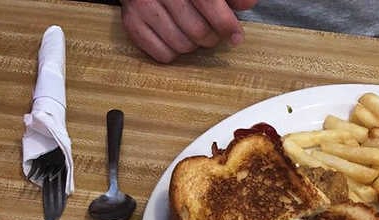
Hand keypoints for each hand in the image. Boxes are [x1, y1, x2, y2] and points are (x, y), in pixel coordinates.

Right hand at [121, 0, 258, 63]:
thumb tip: (248, 4)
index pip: (210, 5)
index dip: (227, 25)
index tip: (236, 36)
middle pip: (198, 32)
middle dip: (211, 37)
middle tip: (212, 31)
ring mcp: (143, 6)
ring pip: (182, 46)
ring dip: (193, 45)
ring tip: (191, 31)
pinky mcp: (131, 22)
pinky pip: (162, 55)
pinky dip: (173, 52)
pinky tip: (174, 36)